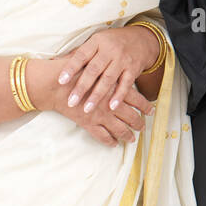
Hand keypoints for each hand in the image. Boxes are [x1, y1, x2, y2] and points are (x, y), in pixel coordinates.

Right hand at [26, 56, 146, 146]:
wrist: (54, 84)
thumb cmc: (74, 71)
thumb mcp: (95, 64)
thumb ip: (106, 67)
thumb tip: (115, 61)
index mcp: (115, 88)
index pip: (136, 99)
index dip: (145, 106)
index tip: (151, 110)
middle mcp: (110, 103)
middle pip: (131, 116)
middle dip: (139, 123)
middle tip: (143, 127)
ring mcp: (100, 115)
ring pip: (119, 129)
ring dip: (127, 135)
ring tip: (132, 139)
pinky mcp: (88, 123)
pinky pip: (102, 136)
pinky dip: (109, 141)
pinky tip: (114, 143)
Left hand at [56, 26, 160, 137]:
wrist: (142, 39)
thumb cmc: (112, 42)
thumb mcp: (96, 41)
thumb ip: (79, 53)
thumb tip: (55, 61)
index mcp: (97, 42)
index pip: (81, 55)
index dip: (71, 68)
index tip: (60, 81)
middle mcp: (110, 50)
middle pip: (93, 70)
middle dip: (81, 87)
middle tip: (71, 102)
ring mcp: (122, 60)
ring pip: (108, 79)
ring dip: (97, 95)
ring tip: (87, 109)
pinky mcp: (133, 69)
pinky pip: (125, 84)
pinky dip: (119, 96)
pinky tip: (111, 107)